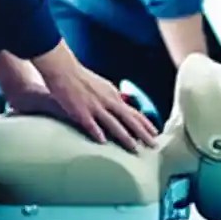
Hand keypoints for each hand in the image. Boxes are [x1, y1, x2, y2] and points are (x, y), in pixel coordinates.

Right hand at [31, 43, 158, 149]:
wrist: (64, 70)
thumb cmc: (82, 79)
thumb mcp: (102, 87)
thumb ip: (112, 98)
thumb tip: (121, 107)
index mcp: (114, 96)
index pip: (134, 113)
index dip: (145, 124)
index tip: (156, 134)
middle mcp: (108, 101)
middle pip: (129, 120)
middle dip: (143, 134)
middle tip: (154, 145)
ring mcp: (95, 107)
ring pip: (113, 124)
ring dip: (125, 137)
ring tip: (135, 149)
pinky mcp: (80, 111)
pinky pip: (91, 124)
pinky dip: (97, 133)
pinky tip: (103, 143)